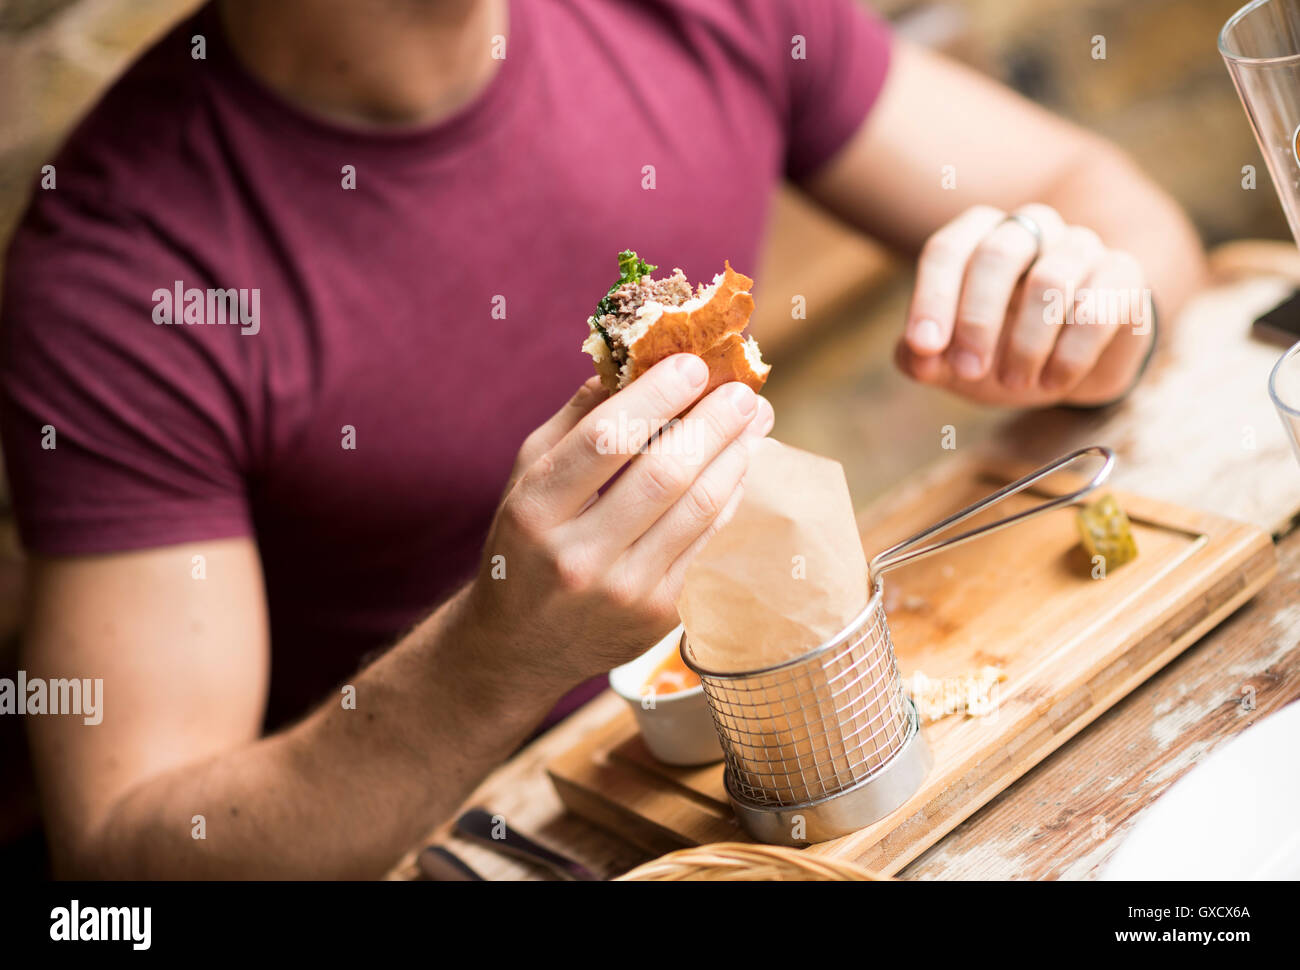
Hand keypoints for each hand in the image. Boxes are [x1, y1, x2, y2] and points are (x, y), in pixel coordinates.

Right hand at [465, 355, 774, 693]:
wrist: (519, 647)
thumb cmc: (527, 543)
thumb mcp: (528, 477)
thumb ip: (577, 419)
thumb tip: (636, 359)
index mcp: (536, 509)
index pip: (606, 440)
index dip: (658, 396)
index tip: (694, 364)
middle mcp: (579, 554)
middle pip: (665, 473)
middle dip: (713, 422)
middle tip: (742, 389)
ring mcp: (623, 590)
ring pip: (698, 508)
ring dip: (736, 454)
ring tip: (754, 419)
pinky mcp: (658, 615)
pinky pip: (708, 541)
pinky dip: (730, 495)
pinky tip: (739, 465)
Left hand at [896, 203, 1153, 405]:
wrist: (1069, 369)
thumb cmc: (1000, 353)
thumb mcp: (953, 362)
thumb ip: (922, 357)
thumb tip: (917, 356)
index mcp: (980, 236)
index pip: (949, 249)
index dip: (932, 298)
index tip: (924, 347)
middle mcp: (1031, 229)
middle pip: (998, 253)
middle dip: (977, 318)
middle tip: (968, 371)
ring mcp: (1081, 247)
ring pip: (1051, 279)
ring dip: (1026, 342)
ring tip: (1015, 382)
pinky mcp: (1123, 275)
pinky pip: (1099, 307)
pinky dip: (1070, 353)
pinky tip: (1052, 382)